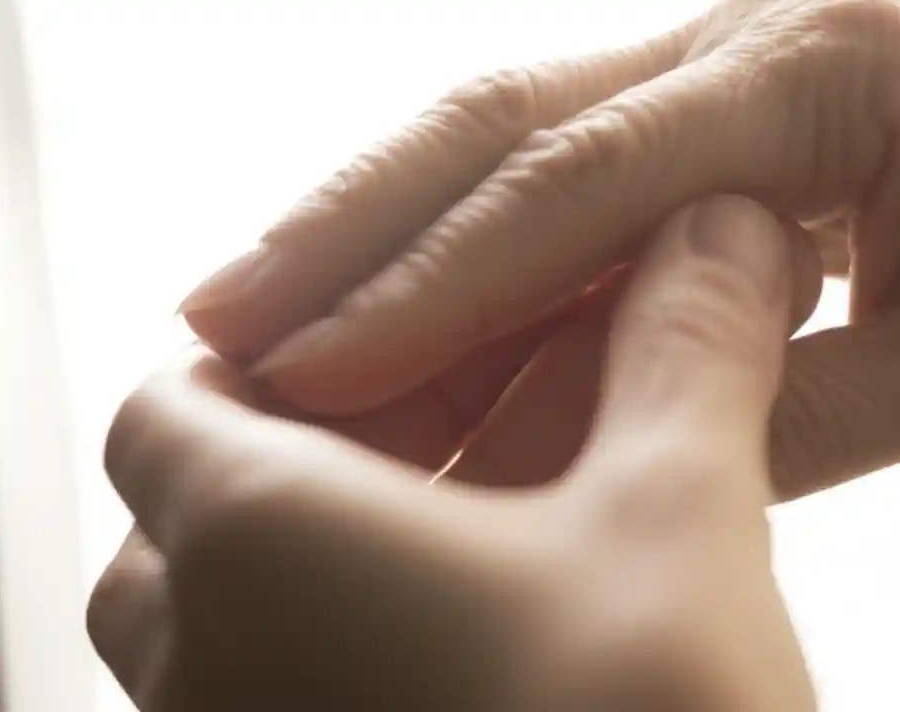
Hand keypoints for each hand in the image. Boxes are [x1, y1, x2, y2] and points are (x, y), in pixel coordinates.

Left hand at [89, 197, 814, 710]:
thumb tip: (722, 234)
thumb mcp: (683, 516)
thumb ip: (687, 351)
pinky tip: (481, 652)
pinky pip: (277, 710)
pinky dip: (345, 660)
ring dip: (326, 569)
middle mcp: (202, 661)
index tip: (383, 348)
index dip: (275, 354)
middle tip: (444, 433)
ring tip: (473, 540)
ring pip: (227, 630)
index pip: (176, 396)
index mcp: (253, 538)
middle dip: (311, 457)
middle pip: (191, 513)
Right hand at [179, 0, 899, 497]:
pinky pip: (580, 173)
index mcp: (833, 70)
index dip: (439, 279)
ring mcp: (741, 59)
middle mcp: (761, 33)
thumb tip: (612, 463)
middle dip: (355, 226)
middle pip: (513, 124)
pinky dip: (481, 248)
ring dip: (388, 227)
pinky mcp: (736, 109)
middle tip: (217, 320)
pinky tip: (400, 304)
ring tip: (262, 317)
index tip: (314, 367)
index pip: (588, 179)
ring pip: (521, 136)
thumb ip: (786, 412)